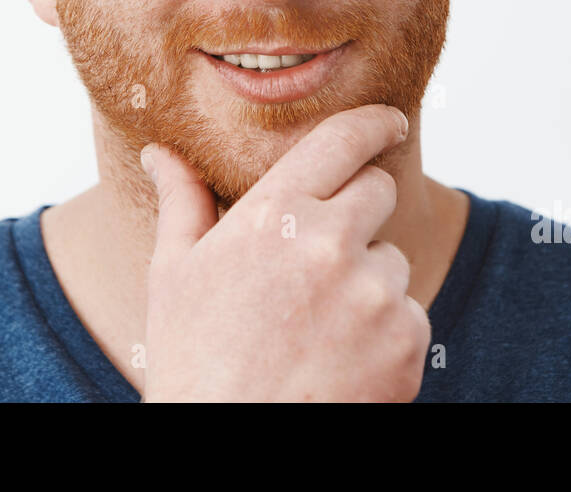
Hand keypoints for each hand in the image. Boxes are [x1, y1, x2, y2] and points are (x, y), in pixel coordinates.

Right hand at [141, 104, 428, 401]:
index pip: (343, 138)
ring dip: (368, 281)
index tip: (391, 121)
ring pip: (392, 259)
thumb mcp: (173, 276)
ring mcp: (375, 294)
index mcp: (274, 215)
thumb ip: (182, 202)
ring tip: (316, 329)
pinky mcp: (408, 342)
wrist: (229, 450)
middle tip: (320, 261)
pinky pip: (411, 315)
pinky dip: (386, 334)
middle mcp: (331, 243)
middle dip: (358, 212)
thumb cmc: (193, 363)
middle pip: (378, 191)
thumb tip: (160, 151)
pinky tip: (338, 362)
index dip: (375, 122)